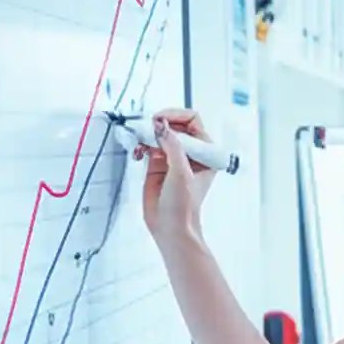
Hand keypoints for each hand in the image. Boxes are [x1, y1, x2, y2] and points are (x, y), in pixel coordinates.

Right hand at [135, 108, 216, 242]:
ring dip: (148, 134)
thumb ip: (172, 146)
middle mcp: (190, 152)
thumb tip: (160, 125)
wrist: (170, 228)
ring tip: (140, 142)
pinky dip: (141, 144)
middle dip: (160, 124)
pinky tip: (138, 152)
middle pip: (174, 124)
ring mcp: (173, 157)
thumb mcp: (180, 173)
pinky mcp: (158, 164)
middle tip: (146, 129)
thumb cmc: (184, 206)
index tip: (159, 120)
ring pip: (160, 133)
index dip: (175, 116)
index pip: (192, 120)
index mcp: (205, 152)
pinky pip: (148, 145)